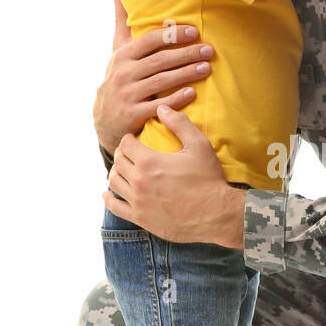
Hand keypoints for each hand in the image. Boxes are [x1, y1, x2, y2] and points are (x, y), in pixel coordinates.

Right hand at [93, 0, 216, 155]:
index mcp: (123, 55)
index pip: (150, 41)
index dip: (172, 35)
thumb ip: (121, 20)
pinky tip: (192, 93)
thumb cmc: (119, 77)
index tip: (194, 31)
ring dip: (186, 74)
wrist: (105, 118)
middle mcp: (124, 73)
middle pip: (160, 61)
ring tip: (206, 68)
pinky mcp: (133, 115)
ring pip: (161, 82)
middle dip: (186, 54)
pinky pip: (158, 106)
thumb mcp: (117, 50)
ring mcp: (128, 95)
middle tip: (209, 50)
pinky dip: (176, 99)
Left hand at [103, 106, 245, 248]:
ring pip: (114, 182)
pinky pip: (115, 207)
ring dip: (117, 172)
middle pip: (118, 161)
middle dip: (122, 154)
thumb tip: (161, 107)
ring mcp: (137, 201)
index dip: (129, 139)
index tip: (134, 140)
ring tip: (125, 170)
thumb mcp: (199, 146)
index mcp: (149, 161)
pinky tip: (110, 195)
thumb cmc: (209, 179)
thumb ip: (179, 124)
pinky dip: (109, 199)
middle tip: (131, 153)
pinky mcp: (140, 218)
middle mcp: (138, 181)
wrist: (216, 215)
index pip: (125, 144)